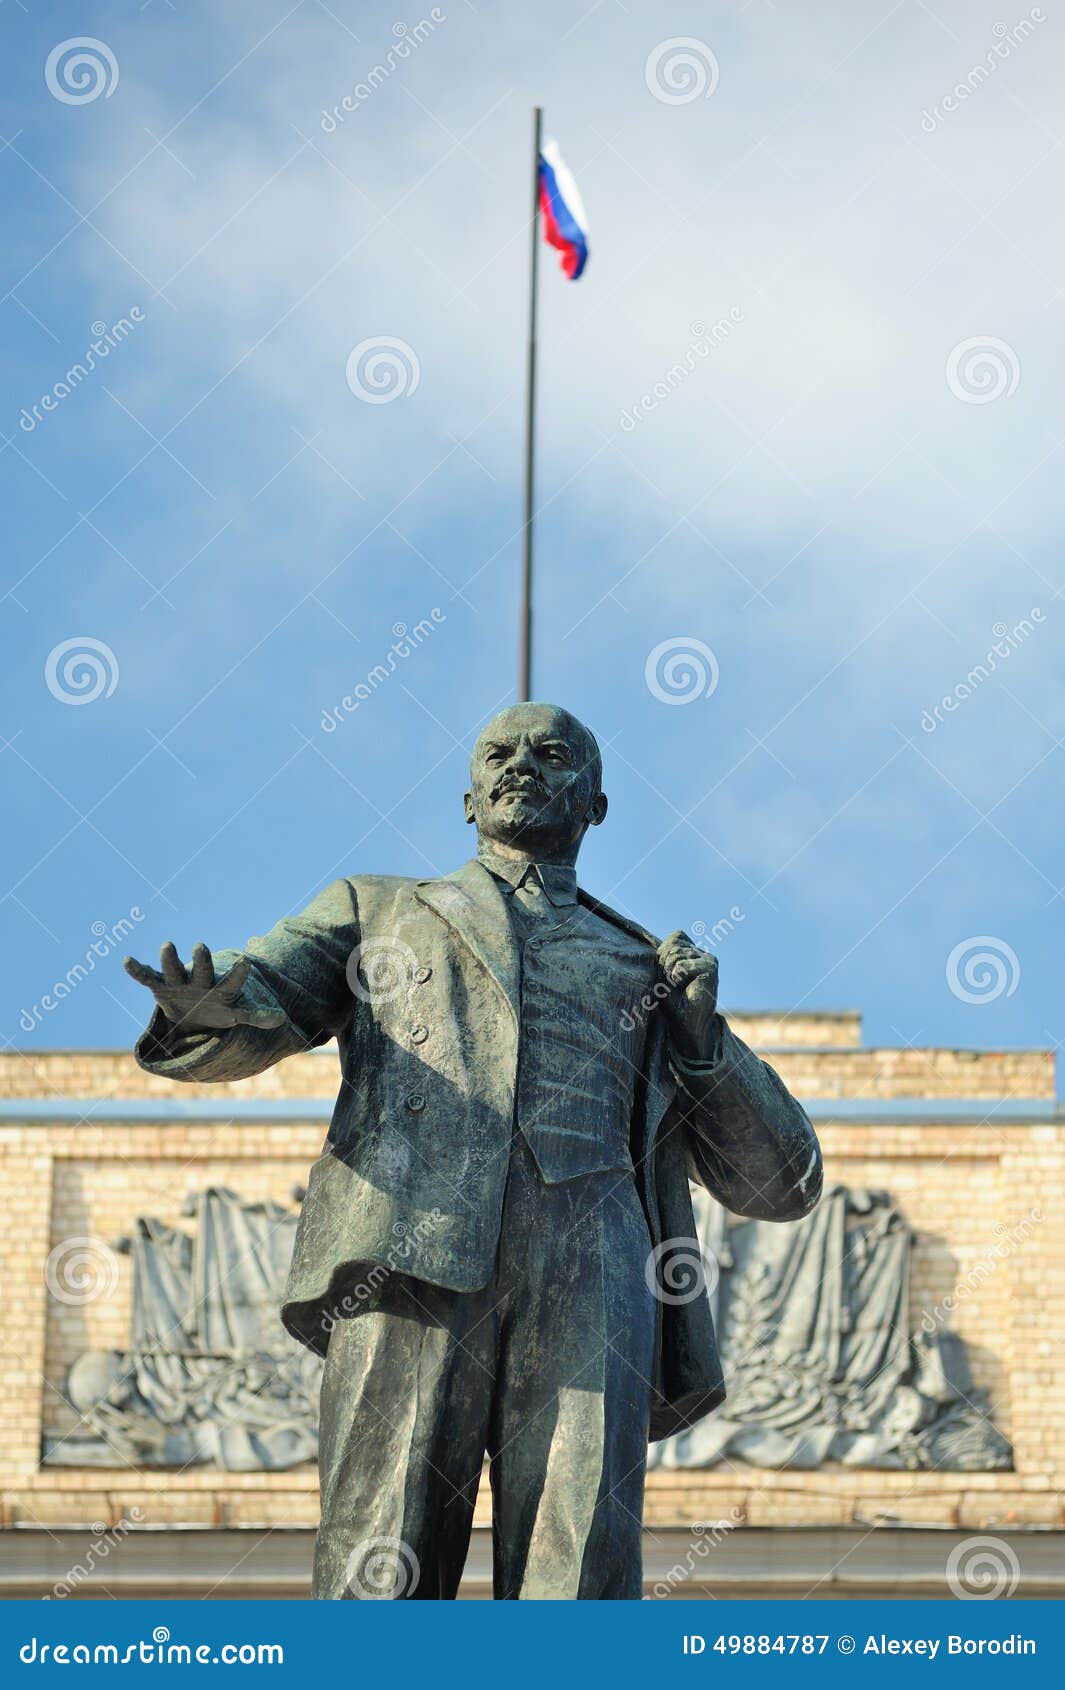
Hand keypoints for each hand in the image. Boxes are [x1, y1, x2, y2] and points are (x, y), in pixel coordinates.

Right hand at [123, 943, 284, 1033]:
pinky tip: (127, 961)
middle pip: (203, 970)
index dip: (238, 975)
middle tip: (202, 946)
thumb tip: (282, 1018)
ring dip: (170, 959)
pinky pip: (147, 976)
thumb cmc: (218, 1008)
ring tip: (167, 945)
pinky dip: (137, 970)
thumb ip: (255, 1015)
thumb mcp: (236, 1012)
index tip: (245, 962)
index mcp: (220, 990)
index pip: (232, 983)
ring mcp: (179, 981)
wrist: (193, 1009)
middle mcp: (200, 981)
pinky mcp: (160, 984)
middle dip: (203, 960)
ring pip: (174, 969)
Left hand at [657, 929, 719, 1060]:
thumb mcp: (661, 974)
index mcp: (692, 953)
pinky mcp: (710, 968)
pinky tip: (686, 988)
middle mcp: (702, 954)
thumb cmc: (673, 1001)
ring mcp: (708, 959)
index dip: (664, 955)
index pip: (676, 937)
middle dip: (665, 966)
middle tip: (674, 985)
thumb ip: (665, 954)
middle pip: (672, 945)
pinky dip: (676, 978)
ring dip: (669, 974)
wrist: (687, 1024)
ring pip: (674, 954)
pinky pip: (680, 965)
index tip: (669, 976)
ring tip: (680, 987)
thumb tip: (674, 937)